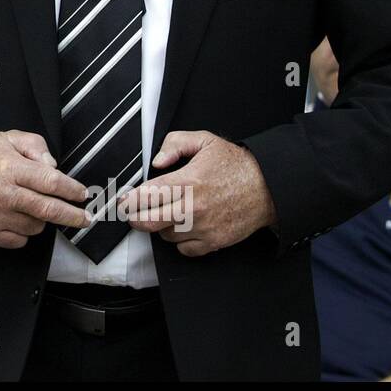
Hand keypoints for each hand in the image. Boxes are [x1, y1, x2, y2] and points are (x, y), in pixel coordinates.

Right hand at [0, 130, 90, 248]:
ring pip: (36, 227)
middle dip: (72, 216)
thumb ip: (35, 146)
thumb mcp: (7, 139)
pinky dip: (25, 232)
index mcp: (10, 168)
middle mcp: (4, 193)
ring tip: (33, 208)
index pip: (51, 182)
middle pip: (48, 210)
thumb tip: (53, 166)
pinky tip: (18, 218)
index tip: (82, 194)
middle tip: (84, 218)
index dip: (71, 190)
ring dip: (42, 220)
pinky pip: (20, 240)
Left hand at [122, 130, 277, 256]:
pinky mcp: (214, 242)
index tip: (123, 200)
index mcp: (187, 182)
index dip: (128, 201)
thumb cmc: (236, 166)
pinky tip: (183, 227)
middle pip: (148, 222)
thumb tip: (157, 161)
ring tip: (167, 214)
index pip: (146, 197)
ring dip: (160, 227)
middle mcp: (193, 208)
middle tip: (132, 212)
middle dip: (134, 218)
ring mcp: (203, 228)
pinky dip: (179, 242)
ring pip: (164, 236)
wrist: (268, 187)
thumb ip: (174, 144)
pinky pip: (184, 250)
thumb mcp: (204, 141)